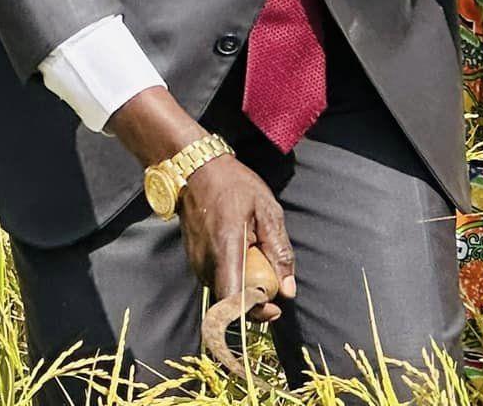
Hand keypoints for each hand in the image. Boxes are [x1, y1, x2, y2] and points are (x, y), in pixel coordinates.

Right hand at [178, 155, 296, 324]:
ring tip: (257, 259)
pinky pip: (216, 279)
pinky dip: (233, 277)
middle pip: (231, 301)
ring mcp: (196, 262)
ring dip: (244, 287)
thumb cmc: (235, 186)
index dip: (255, 312)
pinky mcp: (194, 260)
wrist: (197, 170)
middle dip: (255, 300)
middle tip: (274, 283)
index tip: (274, 308)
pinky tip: (243, 254)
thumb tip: (289, 291)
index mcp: (227, 247)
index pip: (234, 299)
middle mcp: (206, 261)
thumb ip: (279, 251)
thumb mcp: (268, 210)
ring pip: (223, 292)